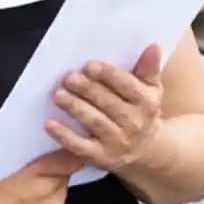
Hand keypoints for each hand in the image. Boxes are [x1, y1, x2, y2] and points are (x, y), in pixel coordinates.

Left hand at [45, 43, 163, 173]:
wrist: (148, 151)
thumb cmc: (143, 111)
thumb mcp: (151, 89)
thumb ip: (149, 68)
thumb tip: (153, 46)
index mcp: (146, 103)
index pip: (127, 86)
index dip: (108, 75)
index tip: (90, 65)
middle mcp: (134, 124)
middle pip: (108, 103)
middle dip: (88, 90)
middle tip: (69, 77)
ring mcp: (117, 142)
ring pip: (94, 122)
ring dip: (75, 108)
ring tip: (58, 94)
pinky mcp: (100, 157)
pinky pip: (80, 146)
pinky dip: (64, 136)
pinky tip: (49, 124)